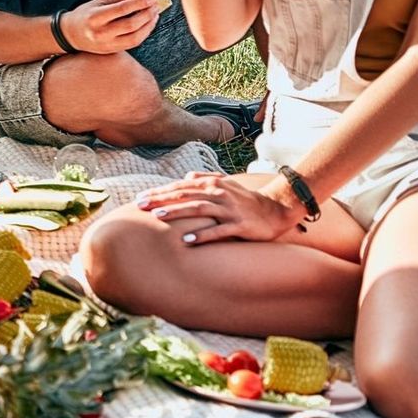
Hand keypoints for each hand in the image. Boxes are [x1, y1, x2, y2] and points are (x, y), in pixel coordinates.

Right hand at [62, 0, 161, 52]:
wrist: (71, 34)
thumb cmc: (86, 14)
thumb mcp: (100, 1)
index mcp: (96, 17)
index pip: (122, 9)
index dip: (139, 3)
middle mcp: (101, 32)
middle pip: (131, 24)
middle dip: (147, 14)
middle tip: (155, 5)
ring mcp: (107, 44)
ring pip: (135, 37)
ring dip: (149, 25)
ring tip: (155, 14)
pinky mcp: (112, 51)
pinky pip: (133, 43)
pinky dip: (144, 33)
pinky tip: (148, 25)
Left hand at [135, 170, 301, 245]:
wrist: (276, 210)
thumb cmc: (246, 199)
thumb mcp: (226, 185)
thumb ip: (205, 179)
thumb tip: (186, 177)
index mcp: (213, 184)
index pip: (180, 186)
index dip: (160, 192)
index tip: (140, 198)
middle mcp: (219, 194)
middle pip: (185, 195)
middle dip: (161, 200)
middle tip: (140, 205)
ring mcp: (229, 209)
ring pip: (198, 208)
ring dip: (177, 212)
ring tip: (158, 217)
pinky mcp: (239, 225)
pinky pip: (218, 230)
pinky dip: (202, 235)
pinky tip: (187, 240)